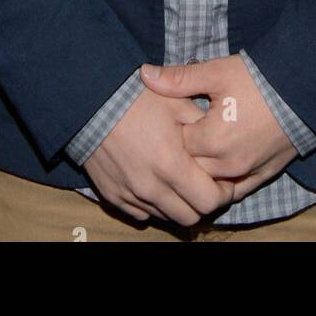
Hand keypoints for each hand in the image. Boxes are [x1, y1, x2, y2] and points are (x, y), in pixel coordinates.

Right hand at [83, 85, 235, 225]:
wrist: (91, 99)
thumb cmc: (136, 98)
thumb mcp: (176, 103)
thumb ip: (202, 126)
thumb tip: (220, 142)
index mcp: (171, 165)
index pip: (209, 201)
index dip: (223, 193)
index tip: (224, 181)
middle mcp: (150, 188)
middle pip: (189, 217)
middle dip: (202, 203)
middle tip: (204, 183)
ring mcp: (129, 195)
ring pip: (165, 216)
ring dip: (177, 204)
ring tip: (180, 181)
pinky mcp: (112, 195)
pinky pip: (140, 213)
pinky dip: (153, 204)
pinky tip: (155, 182)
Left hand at [139, 54, 298, 202]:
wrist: (303, 86)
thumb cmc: (258, 77)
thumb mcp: (216, 72)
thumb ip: (179, 79)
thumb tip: (144, 74)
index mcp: (212, 139)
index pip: (178, 146)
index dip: (173, 132)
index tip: (171, 120)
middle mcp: (228, 163)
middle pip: (192, 170)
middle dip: (185, 155)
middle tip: (184, 135)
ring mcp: (248, 171)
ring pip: (214, 183)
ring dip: (204, 171)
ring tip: (201, 151)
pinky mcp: (266, 173)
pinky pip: (239, 189)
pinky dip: (227, 183)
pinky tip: (221, 170)